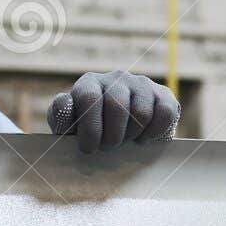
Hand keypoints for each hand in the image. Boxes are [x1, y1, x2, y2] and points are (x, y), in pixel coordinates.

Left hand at [47, 69, 179, 152]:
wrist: (113, 131)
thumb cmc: (87, 130)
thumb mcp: (68, 125)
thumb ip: (61, 115)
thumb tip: (65, 103)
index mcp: (89, 83)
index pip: (90, 97)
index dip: (90, 127)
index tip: (89, 148)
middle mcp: (116, 78)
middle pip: (118, 106)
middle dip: (112, 136)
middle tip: (108, 147)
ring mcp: (141, 84)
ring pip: (141, 112)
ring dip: (131, 135)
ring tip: (123, 141)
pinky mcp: (163, 94)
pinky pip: (165, 112)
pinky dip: (154, 132)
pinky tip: (142, 138)